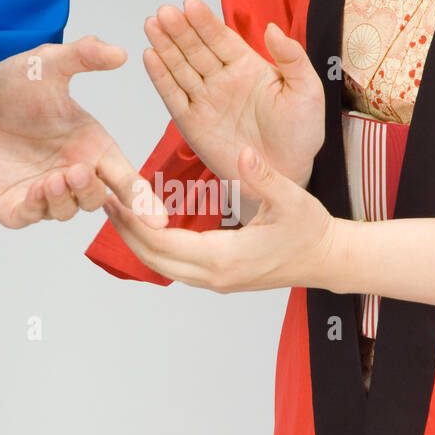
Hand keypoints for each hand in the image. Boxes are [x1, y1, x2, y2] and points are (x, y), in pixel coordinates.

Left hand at [0, 37, 167, 228]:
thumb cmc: (6, 86)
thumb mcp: (46, 64)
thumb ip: (83, 56)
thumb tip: (120, 53)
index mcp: (90, 145)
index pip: (125, 178)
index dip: (142, 199)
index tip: (158, 218)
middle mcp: (70, 172)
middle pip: (97, 199)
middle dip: (92, 191)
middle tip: (77, 171)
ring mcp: (42, 193)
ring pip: (68, 211)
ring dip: (66, 198)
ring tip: (55, 177)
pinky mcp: (12, 205)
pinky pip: (34, 217)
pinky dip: (40, 207)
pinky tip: (36, 188)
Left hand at [102, 146, 336, 292]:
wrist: (328, 259)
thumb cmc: (312, 231)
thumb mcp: (290, 199)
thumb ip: (263, 176)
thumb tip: (243, 153)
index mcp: (225, 258)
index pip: (165, 243)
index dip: (136, 222)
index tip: (117, 198)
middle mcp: (215, 276)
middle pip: (153, 259)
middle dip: (127, 232)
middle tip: (106, 202)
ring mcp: (216, 280)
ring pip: (163, 266)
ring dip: (139, 241)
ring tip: (119, 212)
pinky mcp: (220, 278)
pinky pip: (177, 265)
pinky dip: (157, 247)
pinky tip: (150, 225)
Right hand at [144, 0, 324, 200]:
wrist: (287, 173)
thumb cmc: (301, 134)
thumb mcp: (307, 91)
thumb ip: (292, 58)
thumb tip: (272, 28)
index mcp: (248, 66)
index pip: (221, 38)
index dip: (205, 21)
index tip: (190, 3)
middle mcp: (222, 79)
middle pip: (195, 49)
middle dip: (179, 30)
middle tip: (165, 12)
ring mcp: (205, 100)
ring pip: (180, 68)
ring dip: (165, 47)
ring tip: (152, 25)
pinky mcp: (192, 123)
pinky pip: (173, 97)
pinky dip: (161, 78)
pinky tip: (150, 57)